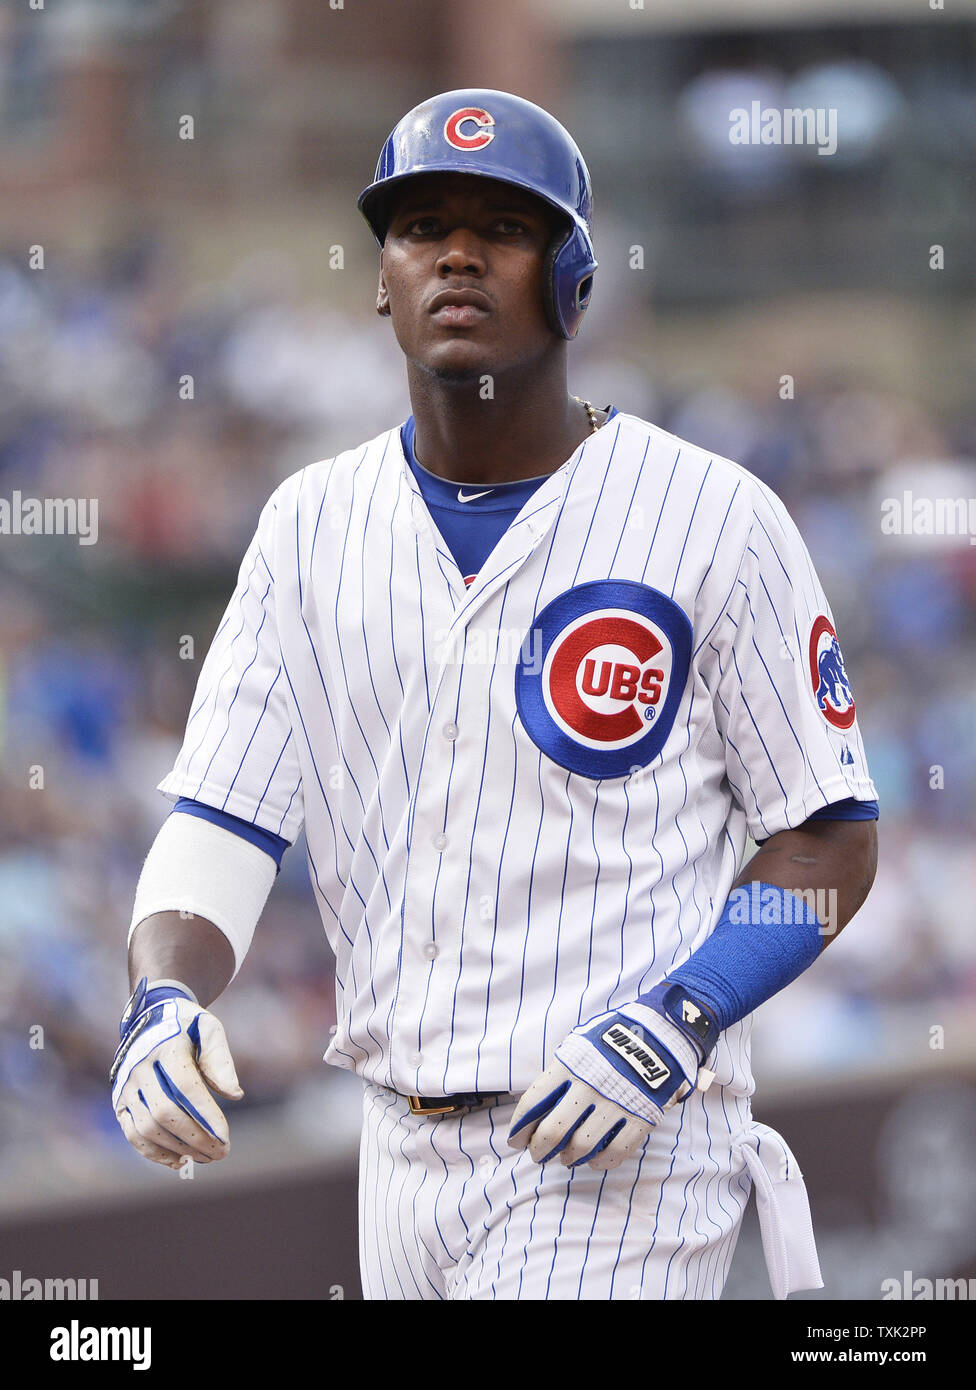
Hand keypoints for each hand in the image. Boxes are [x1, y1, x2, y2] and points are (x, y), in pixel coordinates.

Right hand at [111, 978, 242, 1169]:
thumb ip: (220, 1061)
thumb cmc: (187, 1026)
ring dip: (177, 1149)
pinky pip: (133, 1134)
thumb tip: (235, 1095)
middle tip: (221, 1153)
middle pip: (165, 1112)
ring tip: (206, 1157)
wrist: (150, 1017)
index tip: (225, 1136)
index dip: (205, 1114)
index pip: (185, 1086)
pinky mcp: (119, 1102)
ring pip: (147, 1127)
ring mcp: (126, 1086)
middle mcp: (139, 1067)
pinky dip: (154, 1153)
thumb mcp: (209, 1029)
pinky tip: (179, 1161)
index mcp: (165, 1045)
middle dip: (195, 1138)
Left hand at [507, 983, 716, 1170]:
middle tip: (537, 1155)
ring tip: (565, 1158)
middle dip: (539, 1149)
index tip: (515, 1141)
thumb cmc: (610, 1041)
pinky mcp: (640, 1118)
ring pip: (581, 1146)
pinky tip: (593, 1159)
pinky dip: (600, 1161)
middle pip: (553, 1132)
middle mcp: (589, 1086)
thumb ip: (558, 1076)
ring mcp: (616, 1104)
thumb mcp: (578, 1046)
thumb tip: (536, 1110)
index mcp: (569, 1065)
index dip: (519, 1128)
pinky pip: (615, 1152)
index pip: (532, 1103)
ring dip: (568, 1158)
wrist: (659, 1034)